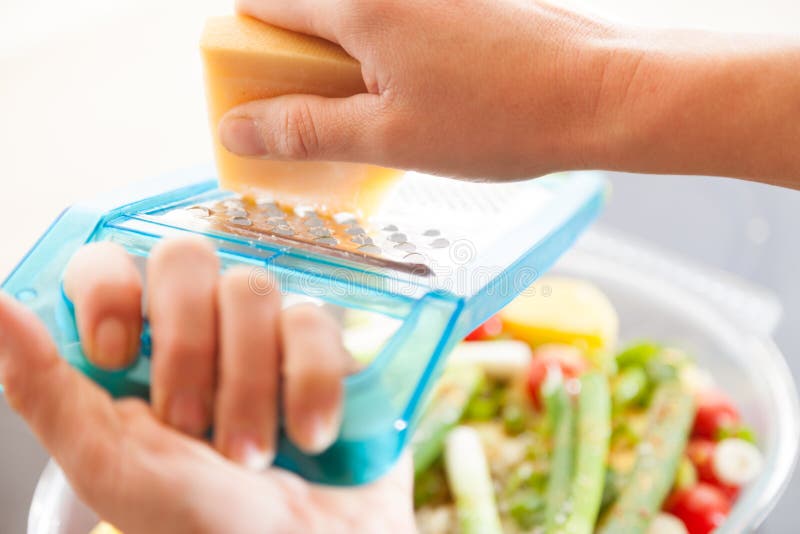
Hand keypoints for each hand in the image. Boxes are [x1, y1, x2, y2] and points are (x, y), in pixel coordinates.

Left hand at [0, 237, 414, 533]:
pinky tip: (308, 435)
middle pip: (186, 258)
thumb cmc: (208, 529)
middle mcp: (201, 331)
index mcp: (137, 353)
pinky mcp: (323, 345)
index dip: (109, 290)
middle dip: (188, 347)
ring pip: (253, 289)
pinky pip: (316, 321)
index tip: (116, 353)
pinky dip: (312, 384)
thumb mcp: (112, 469)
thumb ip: (47, 391)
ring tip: (252, 454)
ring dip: (249, 384)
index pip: (108, 262)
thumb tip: (0, 310)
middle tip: (190, 424)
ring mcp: (266, 333)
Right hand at [220, 0, 617, 179]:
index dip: (247, 53)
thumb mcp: (389, 138)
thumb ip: (306, 130)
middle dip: (298, 64)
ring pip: (355, 17)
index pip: (262, 5)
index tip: (262, 100)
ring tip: (378, 116)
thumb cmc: (502, 117)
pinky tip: (421, 99)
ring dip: (346, 65)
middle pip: (308, 10)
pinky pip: (398, 21)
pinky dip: (388, 56)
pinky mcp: (462, 2)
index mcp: (360, 3)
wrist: (600, 93)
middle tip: (320, 120)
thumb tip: (237, 130)